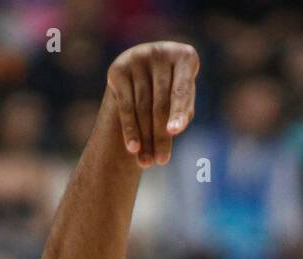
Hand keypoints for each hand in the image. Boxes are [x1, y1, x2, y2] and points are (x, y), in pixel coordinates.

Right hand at [105, 41, 198, 168]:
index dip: (178, 112)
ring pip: (142, 108)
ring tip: (147, 163)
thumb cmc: (174, 86)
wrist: (146, 68)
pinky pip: (125, 105)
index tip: (175, 132)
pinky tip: (133, 149)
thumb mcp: (184, 97)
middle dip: (161, 136)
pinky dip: (130, 129)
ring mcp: (137, 58)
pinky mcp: (118, 69)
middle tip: (162, 161)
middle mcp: (160, 52)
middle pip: (160, 103)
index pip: (181, 90)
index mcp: (185, 57)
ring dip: (145, 138)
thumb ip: (183, 110)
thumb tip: (172, 129)